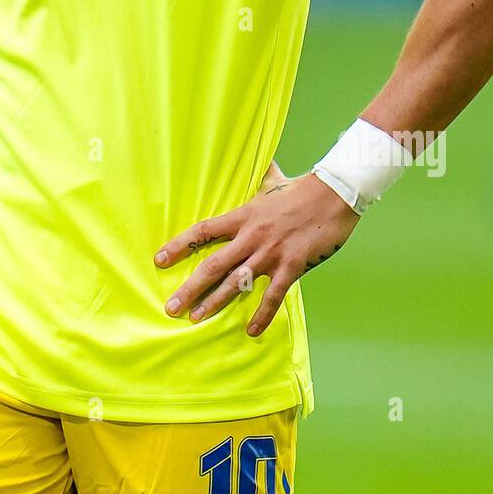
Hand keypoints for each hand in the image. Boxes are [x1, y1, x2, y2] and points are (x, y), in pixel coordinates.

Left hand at [153, 160, 358, 335]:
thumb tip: (261, 163)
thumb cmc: (302, 189)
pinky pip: (272, 295)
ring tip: (196, 318)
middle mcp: (250, 236)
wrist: (333, 195)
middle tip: (171, 307)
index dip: (179, 246)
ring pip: (235, 283)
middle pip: (212, 265)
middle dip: (189, 288)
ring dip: (214, 303)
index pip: (203, 231)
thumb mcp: (273, 180)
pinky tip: (252, 331)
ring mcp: (270, 253)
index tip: (159, 260)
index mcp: (242, 216)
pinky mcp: (291, 265)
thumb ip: (261, 176)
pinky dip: (262, 314)